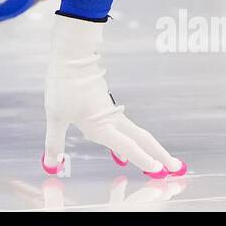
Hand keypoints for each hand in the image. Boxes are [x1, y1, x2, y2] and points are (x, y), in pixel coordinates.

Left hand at [43, 14, 185, 176]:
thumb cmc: (64, 85)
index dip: (143, 159)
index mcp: (101, 125)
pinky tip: (120, 149)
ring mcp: (110, 109)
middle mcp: (111, 119)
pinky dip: (129, 138)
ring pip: (134, 131)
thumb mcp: (56, 116)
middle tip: (174, 167)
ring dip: (146, 146)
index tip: (158, 170)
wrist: (72, 55)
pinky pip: (121, 125)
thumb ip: (55, 142)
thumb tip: (51, 164)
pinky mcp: (105, 102)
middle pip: (142, 138)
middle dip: (159, 153)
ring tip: (153, 161)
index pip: (127, 146)